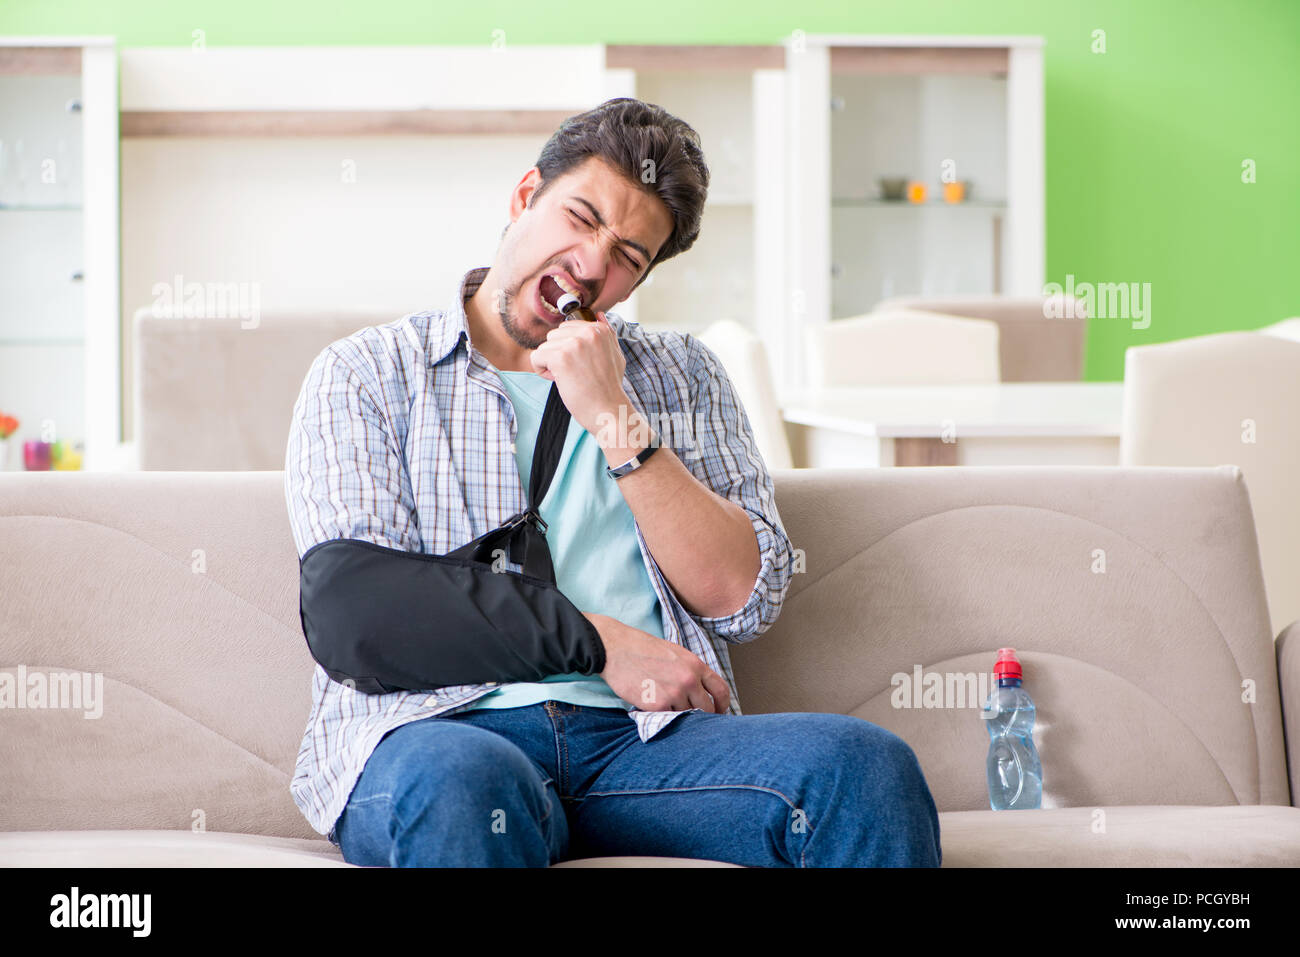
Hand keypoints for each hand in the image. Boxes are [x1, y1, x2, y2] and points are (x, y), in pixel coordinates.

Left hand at [529, 311, 628, 435]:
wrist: (609, 410)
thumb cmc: (610, 387)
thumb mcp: (615, 354)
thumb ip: (606, 334)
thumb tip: (597, 315)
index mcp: (600, 329)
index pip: (567, 329)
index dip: (569, 349)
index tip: (581, 365)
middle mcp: (588, 332)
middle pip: (553, 336)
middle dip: (558, 354)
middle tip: (575, 373)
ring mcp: (574, 344)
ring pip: (544, 347)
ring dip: (550, 364)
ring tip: (568, 378)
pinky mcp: (560, 358)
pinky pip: (536, 357)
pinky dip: (541, 371)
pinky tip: (558, 380)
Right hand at [583, 611, 729, 713]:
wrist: (616, 649)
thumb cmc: (642, 649)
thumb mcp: (675, 653)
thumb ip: (691, 671)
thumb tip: (701, 692)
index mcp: (695, 665)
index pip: (721, 690)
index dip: (723, 705)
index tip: (719, 711)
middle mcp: (689, 680)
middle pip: (706, 709)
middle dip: (701, 715)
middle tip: (691, 716)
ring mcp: (674, 694)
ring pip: (685, 716)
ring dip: (676, 714)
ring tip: (663, 702)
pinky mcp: (657, 705)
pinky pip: (666, 718)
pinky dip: (660, 715)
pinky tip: (651, 704)